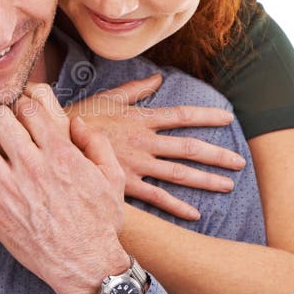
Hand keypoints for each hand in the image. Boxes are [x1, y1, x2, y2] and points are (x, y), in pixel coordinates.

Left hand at [0, 82, 129, 293]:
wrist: (84, 265)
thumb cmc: (99, 222)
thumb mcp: (112, 178)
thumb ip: (96, 144)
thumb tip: (76, 121)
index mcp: (61, 154)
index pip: (30, 109)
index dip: (18, 97)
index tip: (11, 96)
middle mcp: (32, 166)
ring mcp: (10, 187)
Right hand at [66, 74, 244, 219]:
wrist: (53, 142)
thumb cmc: (79, 119)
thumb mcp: (107, 98)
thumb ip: (135, 90)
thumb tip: (158, 79)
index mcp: (141, 119)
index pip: (181, 116)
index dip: (207, 117)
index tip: (228, 119)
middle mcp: (144, 142)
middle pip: (188, 148)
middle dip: (217, 155)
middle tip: (240, 162)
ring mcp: (136, 164)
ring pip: (178, 173)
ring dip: (205, 180)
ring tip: (227, 185)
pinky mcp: (124, 184)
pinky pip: (156, 197)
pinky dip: (176, 206)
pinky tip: (194, 214)